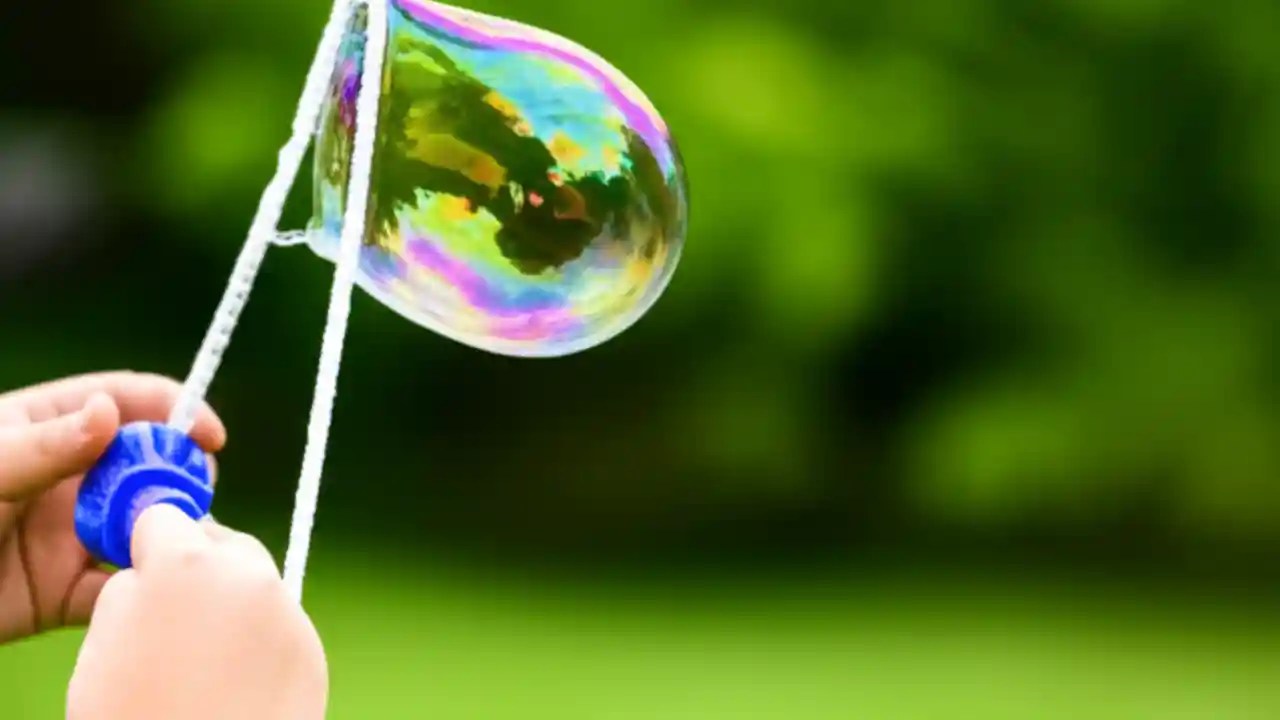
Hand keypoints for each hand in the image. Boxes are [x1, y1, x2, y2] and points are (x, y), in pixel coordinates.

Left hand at [0, 372, 224, 642]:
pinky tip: (155, 590)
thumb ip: (42, 446)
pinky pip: (117, 588)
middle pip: (144, 464)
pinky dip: (144, 591)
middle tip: (195, 497)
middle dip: (179, 476)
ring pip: (141, 525)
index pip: (122, 401)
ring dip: (168, 533)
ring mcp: (68, 535)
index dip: (173, 409)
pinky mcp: (64, 593)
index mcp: (42, 429)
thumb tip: (111, 412)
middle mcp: (65, 479)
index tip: (208, 434)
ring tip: (179, 544)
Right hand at [68, 506, 328, 719]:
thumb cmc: (140, 719)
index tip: (141, 563)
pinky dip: (258, 636)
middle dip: (197, 566)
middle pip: (219, 542)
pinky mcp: (311, 646)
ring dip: (231, 600)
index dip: (148, 541)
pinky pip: (278, 622)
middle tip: (172, 616)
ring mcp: (287, 609)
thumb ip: (132, 590)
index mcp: (186, 563)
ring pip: (254, 582)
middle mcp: (248, 573)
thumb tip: (151, 570)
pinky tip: (234, 676)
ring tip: (202, 655)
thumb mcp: (103, 645)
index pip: (165, 515)